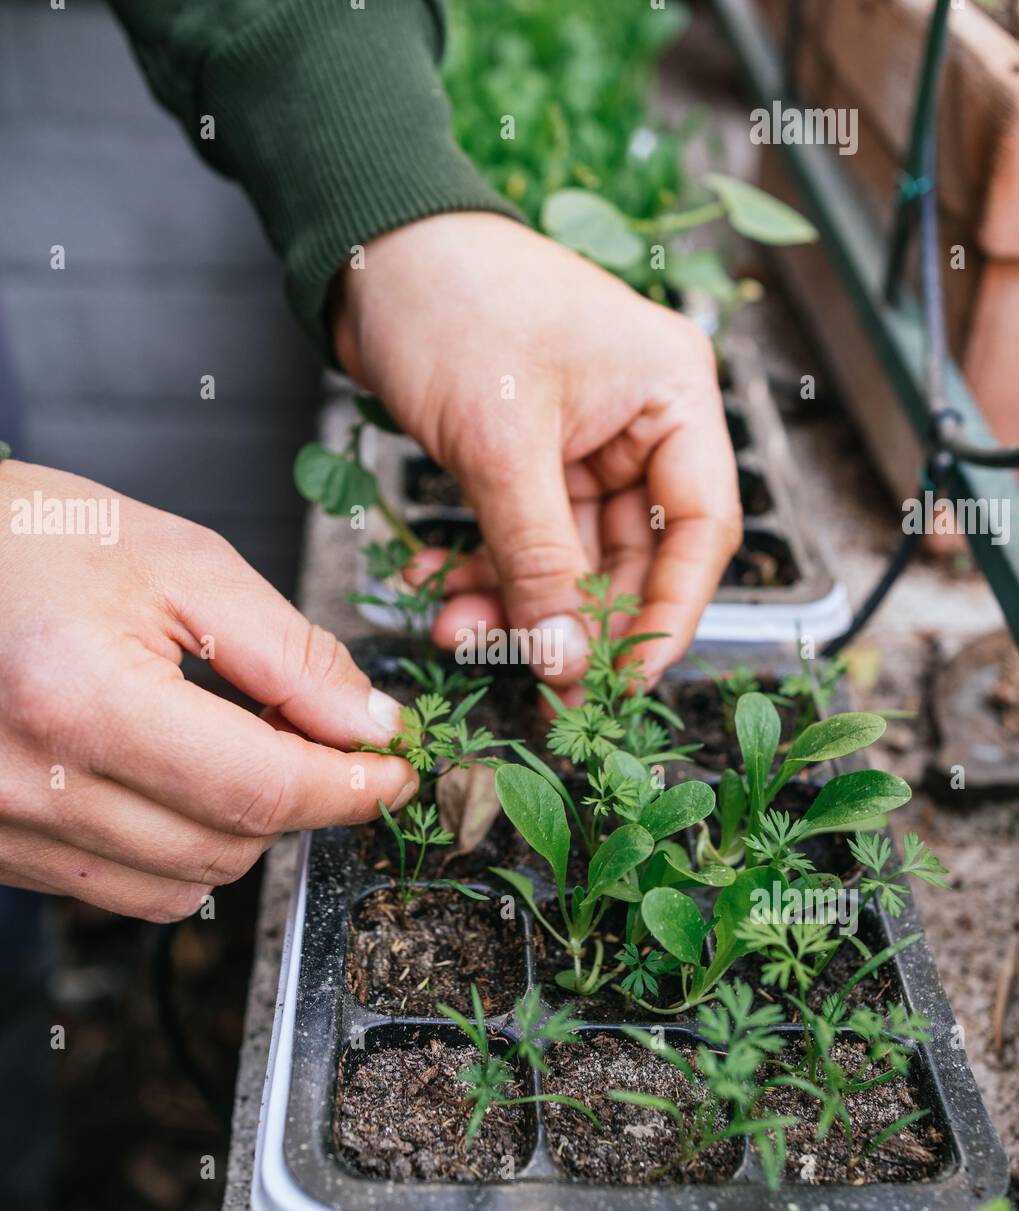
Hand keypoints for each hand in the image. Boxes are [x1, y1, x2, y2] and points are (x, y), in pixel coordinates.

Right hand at [0, 461, 415, 920]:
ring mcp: (8, 827)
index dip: (349, 787)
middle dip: (298, 799)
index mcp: (81, 698)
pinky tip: (177, 782)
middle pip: (231, 846)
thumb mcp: (178, 563)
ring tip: (234, 747)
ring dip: (241, 829)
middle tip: (310, 734)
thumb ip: (288, 651)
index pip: (261, 789)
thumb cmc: (25, 542)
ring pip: (185, 884)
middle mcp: (34, 783)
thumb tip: (366, 720)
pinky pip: (124, 889)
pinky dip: (178, 849)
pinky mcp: (0, 848)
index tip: (393, 770)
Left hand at [336, 212, 740, 689]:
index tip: (624, 682)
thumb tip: (568, 662)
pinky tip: (438, 594)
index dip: (668, 615)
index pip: (701, 530)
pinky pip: (522, 540)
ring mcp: (586, 444)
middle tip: (534, 682)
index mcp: (673, 397)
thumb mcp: (501, 446)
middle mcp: (643, 424)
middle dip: (574, 621)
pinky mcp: (529, 459)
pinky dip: (485, 574)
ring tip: (458, 634)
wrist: (367, 251)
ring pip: (568, 559)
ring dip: (516, 605)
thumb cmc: (451, 306)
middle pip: (632, 557)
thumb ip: (540, 561)